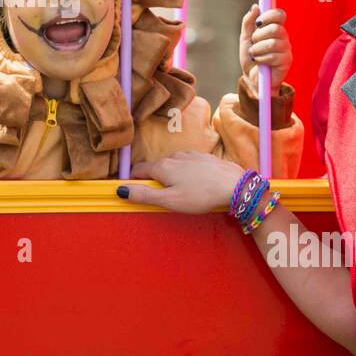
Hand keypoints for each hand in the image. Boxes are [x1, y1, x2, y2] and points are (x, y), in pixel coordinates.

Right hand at [124, 151, 245, 212]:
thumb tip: (121, 190)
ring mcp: (190, 155)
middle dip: (156, 181)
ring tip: (184, 193)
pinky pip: (188, 164)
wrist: (234, 186)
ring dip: (172, 176)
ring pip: (173, 165)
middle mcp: (174, 156)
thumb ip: (144, 195)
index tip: (138, 193)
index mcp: (162, 167)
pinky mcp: (204, 157)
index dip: (134, 182)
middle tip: (166, 199)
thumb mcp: (169, 201)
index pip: (138, 170)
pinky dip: (187, 174)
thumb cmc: (200, 195)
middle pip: (156, 168)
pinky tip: (198, 185)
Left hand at [240, 4, 291, 92]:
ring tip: (254, 55)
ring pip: (272, 43)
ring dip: (258, 49)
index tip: (258, 22)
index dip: (270, 15)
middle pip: (275, 29)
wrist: (252, 78)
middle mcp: (283, 37)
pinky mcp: (286, 62)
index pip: (280, 15)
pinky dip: (261, 59)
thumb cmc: (250, 57)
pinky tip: (260, 63)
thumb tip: (255, 6)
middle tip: (253, 44)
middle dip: (258, 36)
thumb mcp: (245, 38)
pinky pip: (273, 56)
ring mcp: (286, 49)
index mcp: (275, 29)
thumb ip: (248, 22)